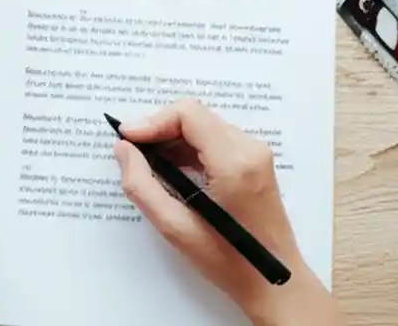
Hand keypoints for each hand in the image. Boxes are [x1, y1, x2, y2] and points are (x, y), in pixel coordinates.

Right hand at [113, 99, 341, 325]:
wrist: (273, 283)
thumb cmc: (227, 261)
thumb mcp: (175, 227)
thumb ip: (142, 185)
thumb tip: (123, 149)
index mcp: (234, 162)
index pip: (188, 114)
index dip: (153, 121)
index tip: (127, 139)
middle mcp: (250, 150)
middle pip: (196, 117)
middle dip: (160, 129)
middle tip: (133, 151)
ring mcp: (256, 155)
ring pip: (204, 126)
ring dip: (173, 139)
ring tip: (148, 163)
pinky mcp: (256, 164)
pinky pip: (216, 140)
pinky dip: (189, 148)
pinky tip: (172, 170)